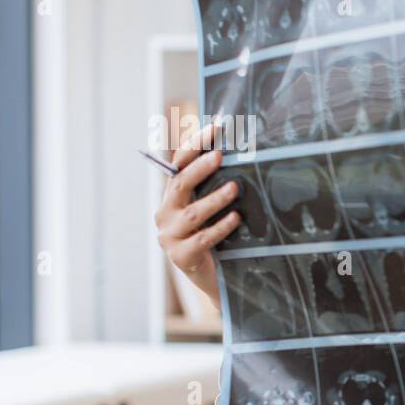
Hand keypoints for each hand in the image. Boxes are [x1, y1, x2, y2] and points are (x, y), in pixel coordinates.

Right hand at [153, 122, 237, 305]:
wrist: (211, 277)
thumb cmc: (214, 237)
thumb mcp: (211, 210)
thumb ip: (214, 187)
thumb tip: (238, 154)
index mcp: (172, 197)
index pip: (178, 164)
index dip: (195, 145)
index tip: (215, 127)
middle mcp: (165, 213)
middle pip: (180, 184)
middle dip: (200, 168)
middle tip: (220, 156)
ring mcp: (170, 236)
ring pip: (192, 213)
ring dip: (214, 199)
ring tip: (235, 188)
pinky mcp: (181, 257)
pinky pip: (203, 238)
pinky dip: (220, 227)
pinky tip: (236, 219)